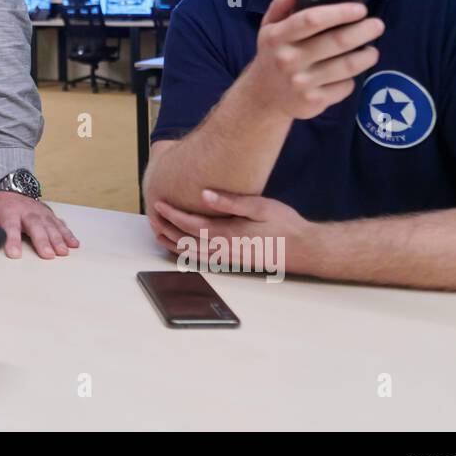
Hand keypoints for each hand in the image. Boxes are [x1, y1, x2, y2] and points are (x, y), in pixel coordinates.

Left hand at [0, 191, 79, 258]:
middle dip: (42, 241)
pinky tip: (74, 244)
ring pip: (50, 226)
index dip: (11, 240)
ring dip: (58, 238)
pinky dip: (68, 233)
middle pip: (35, 227)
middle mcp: (26, 213)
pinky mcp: (48, 215)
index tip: (14, 253)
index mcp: (8, 214)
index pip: (9, 228)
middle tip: (48, 255)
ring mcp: (39, 213)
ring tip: (64, 251)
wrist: (11, 186)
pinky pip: (60, 224)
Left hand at [147, 189, 324, 278]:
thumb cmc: (284, 225)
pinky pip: (202, 259)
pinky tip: (182, 247)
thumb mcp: (260, 206)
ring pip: (192, 253)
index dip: (172, 214)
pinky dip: (187, 252)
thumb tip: (203, 194)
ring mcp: (228, 258)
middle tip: (152, 215)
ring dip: (174, 243)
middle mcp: (224, 249)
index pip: (191, 224)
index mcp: (227, 234)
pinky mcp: (232, 261)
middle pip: (186, 241)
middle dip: (167, 228)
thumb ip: (231, 201)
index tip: (158, 204)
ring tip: (159, 231)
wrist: (303, 249)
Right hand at [243, 0, 383, 119]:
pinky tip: (349, 73)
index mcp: (277, 36)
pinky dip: (352, 78)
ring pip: (346, 66)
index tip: (360, 8)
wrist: (264, 95)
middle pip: (336, 41)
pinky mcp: (313, 101)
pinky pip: (345, 86)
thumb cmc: (273, 54)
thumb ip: (282, 3)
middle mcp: (288, 59)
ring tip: (372, 50)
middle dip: (363, 31)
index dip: (340, 12)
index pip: (311, 19)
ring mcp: (301, 82)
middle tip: (377, 25)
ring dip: (367, 56)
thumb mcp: (269, 26)